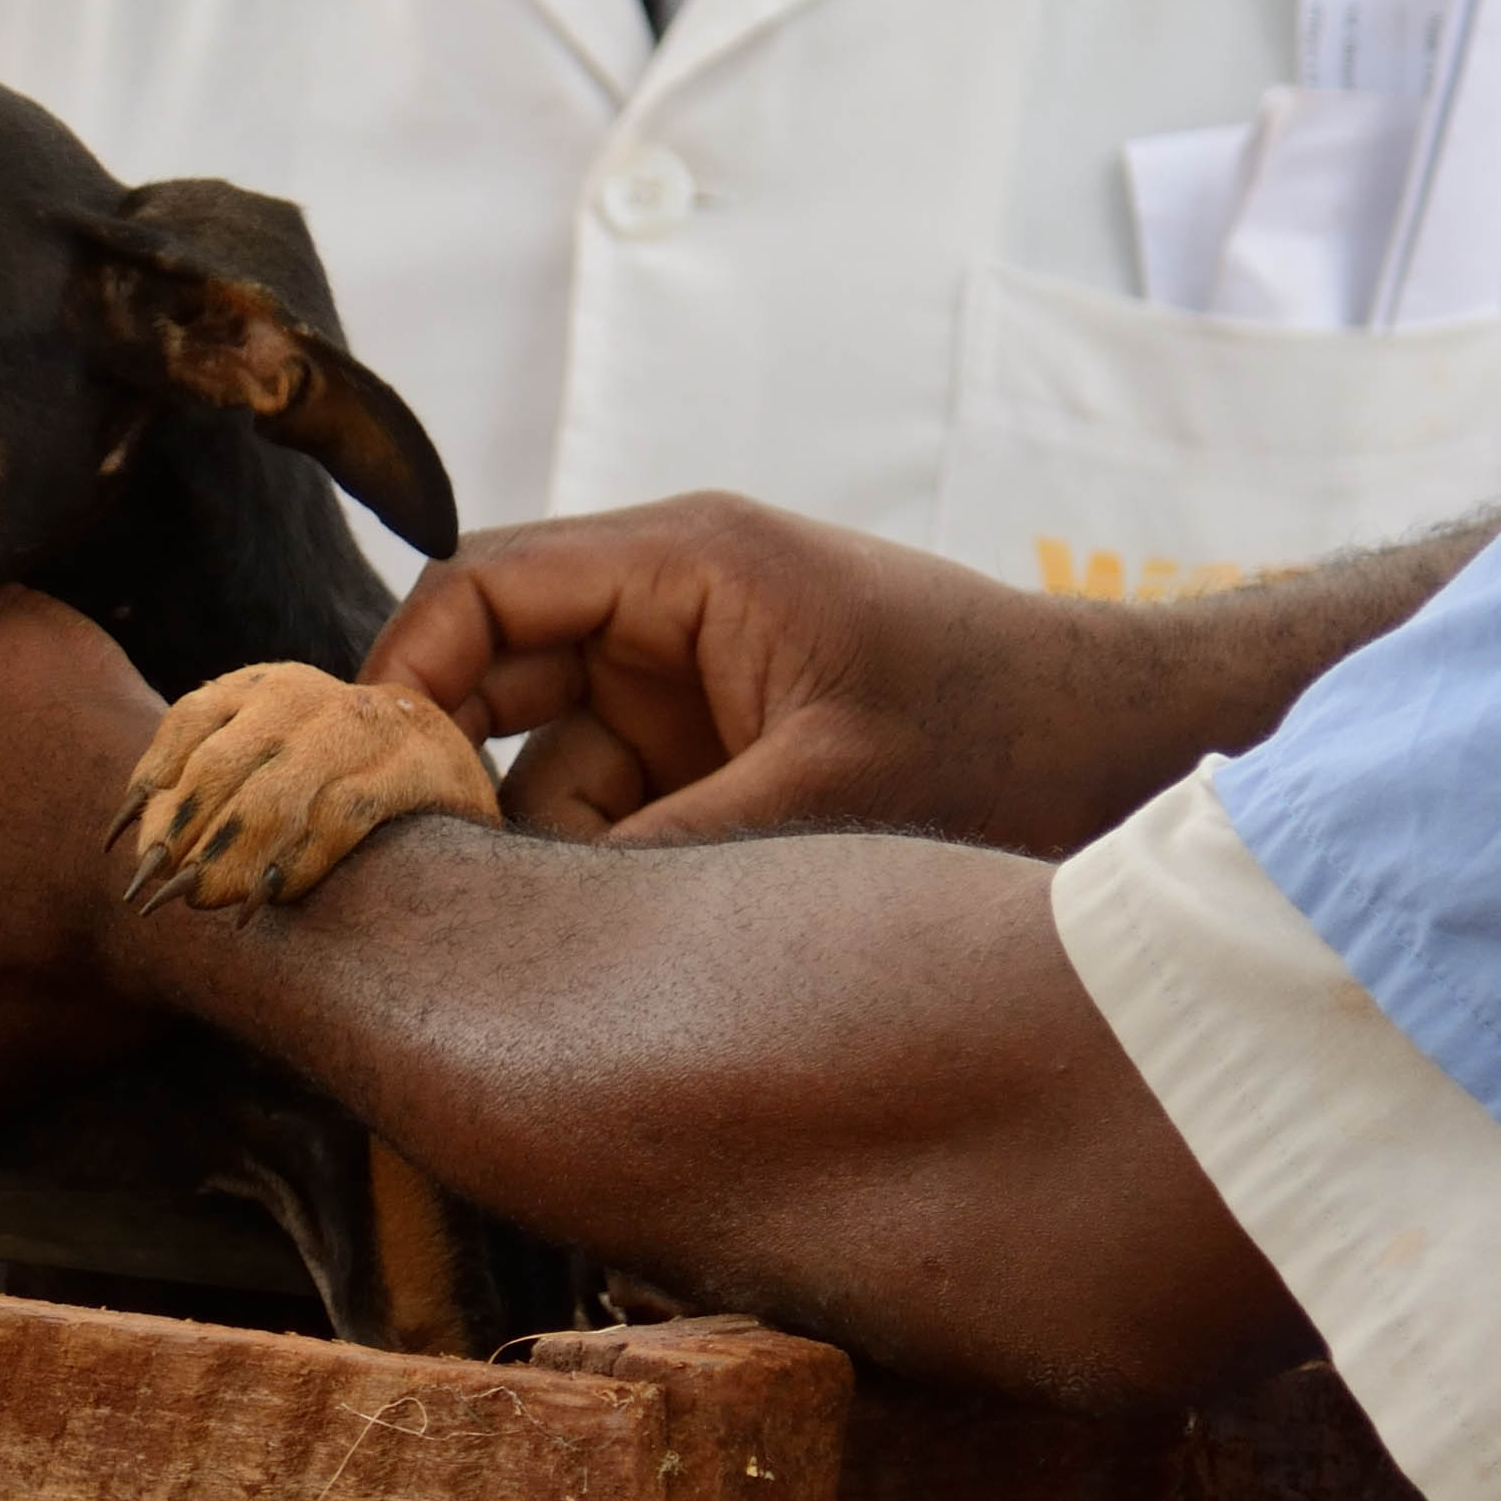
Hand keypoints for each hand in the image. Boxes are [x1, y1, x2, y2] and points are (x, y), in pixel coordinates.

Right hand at [380, 492, 1195, 860]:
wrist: (1137, 752)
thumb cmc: (1003, 740)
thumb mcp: (820, 801)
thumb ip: (654, 855)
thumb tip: (511, 934)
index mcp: (687, 561)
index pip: (480, 590)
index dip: (401, 682)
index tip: (363, 796)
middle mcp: (671, 606)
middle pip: (490, 673)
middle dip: (455, 780)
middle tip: (418, 891)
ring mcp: (694, 681)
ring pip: (544, 762)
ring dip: (549, 848)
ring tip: (577, 937)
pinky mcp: (723, 750)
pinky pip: (611, 803)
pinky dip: (607, 869)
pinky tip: (632, 939)